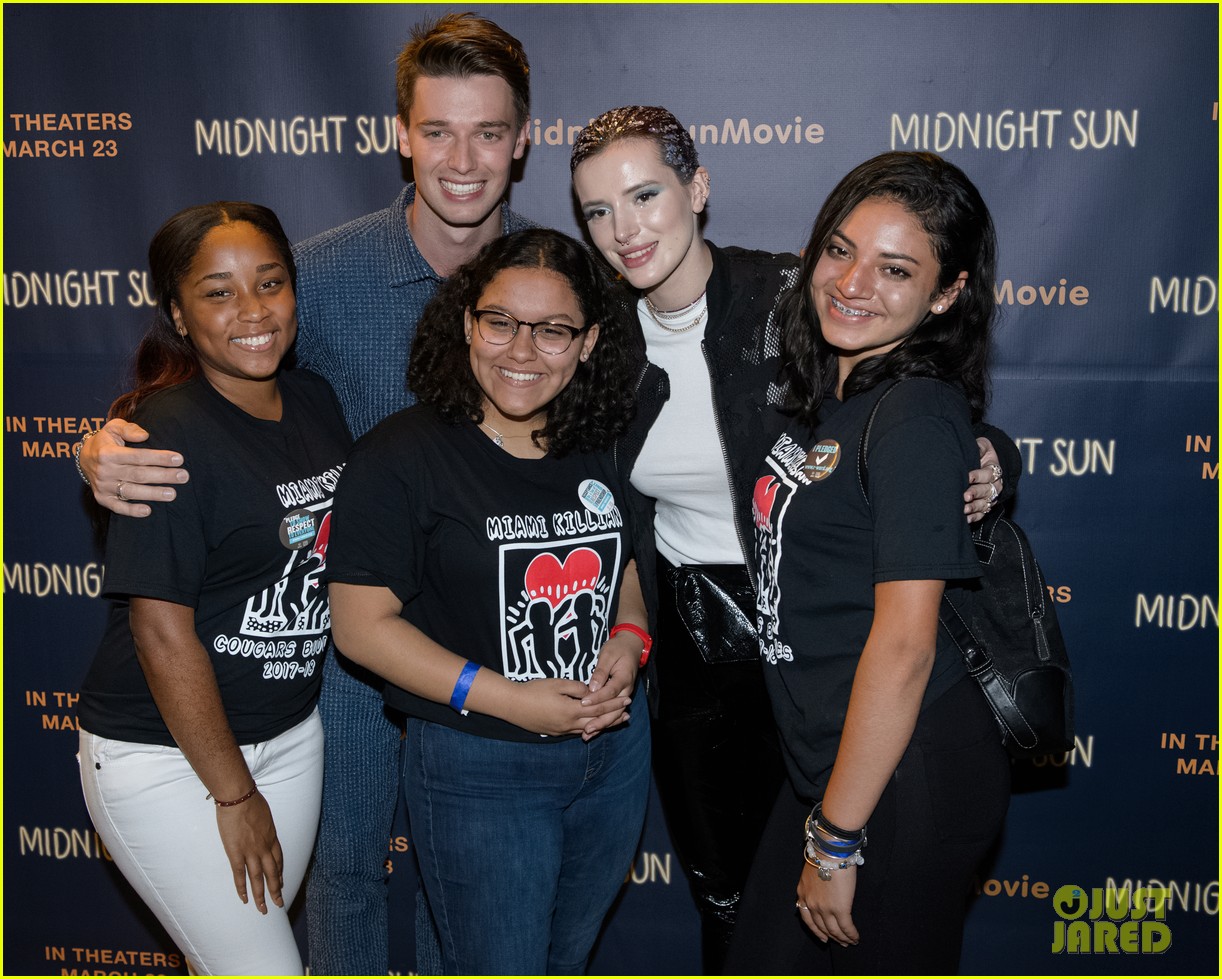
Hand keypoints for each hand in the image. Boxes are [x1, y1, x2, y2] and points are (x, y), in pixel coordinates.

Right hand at [83, 418, 188, 516]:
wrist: (82, 458)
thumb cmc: (106, 441)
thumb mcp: (113, 428)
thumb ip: (129, 429)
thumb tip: (145, 435)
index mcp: (108, 453)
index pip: (138, 456)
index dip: (159, 458)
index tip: (179, 459)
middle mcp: (105, 471)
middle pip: (138, 474)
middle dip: (163, 476)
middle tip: (183, 476)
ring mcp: (103, 486)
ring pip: (131, 491)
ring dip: (153, 494)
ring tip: (172, 494)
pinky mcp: (102, 498)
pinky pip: (117, 507)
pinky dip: (131, 510)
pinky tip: (148, 511)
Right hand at [214, 790, 283, 913]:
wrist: (239, 797)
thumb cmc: (250, 800)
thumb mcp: (264, 813)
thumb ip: (263, 824)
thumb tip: (260, 826)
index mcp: (271, 836)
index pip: (278, 859)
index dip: (280, 872)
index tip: (281, 881)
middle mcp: (264, 847)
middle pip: (273, 872)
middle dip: (276, 890)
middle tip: (278, 904)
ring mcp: (251, 851)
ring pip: (258, 878)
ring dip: (261, 895)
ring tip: (263, 909)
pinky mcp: (236, 853)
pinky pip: (240, 875)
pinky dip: (242, 888)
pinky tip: (244, 899)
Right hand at [506, 678, 630, 736]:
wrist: (512, 705)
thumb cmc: (533, 691)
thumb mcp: (557, 684)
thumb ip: (577, 687)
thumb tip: (591, 691)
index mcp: (571, 711)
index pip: (599, 708)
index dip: (614, 704)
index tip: (627, 699)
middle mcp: (569, 724)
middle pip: (597, 722)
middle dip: (613, 717)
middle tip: (628, 713)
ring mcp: (562, 731)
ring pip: (588, 729)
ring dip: (603, 725)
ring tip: (616, 721)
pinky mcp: (555, 732)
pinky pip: (577, 732)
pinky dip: (589, 728)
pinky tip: (593, 725)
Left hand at [581, 632, 639, 738]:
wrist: (631, 647)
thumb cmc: (618, 649)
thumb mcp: (608, 655)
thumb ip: (601, 671)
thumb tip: (592, 686)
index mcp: (624, 678)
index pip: (610, 692)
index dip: (596, 699)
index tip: (583, 703)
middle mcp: (626, 690)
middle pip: (614, 710)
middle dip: (600, 721)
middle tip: (586, 729)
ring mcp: (624, 695)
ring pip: (614, 714)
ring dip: (602, 725)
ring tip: (587, 734)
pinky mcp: (619, 698)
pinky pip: (613, 713)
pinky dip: (604, 722)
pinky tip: (593, 730)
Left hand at [796, 860, 858, 946]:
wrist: (830, 850)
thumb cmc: (824, 854)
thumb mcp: (812, 871)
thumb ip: (815, 884)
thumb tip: (825, 891)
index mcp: (803, 893)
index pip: (807, 918)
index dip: (816, 930)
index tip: (822, 937)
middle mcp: (811, 903)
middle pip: (821, 927)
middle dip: (831, 937)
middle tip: (840, 942)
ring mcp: (824, 908)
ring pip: (834, 930)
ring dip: (843, 939)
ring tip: (850, 942)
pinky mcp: (840, 909)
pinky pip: (846, 928)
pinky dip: (851, 935)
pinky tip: (856, 938)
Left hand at [964, 436, 1002, 523]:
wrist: (982, 464)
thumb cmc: (980, 453)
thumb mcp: (982, 446)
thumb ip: (979, 446)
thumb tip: (976, 447)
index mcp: (994, 470)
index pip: (988, 474)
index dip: (978, 476)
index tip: (967, 477)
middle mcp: (995, 485)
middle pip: (987, 490)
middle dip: (976, 493)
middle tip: (965, 496)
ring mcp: (990, 497)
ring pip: (985, 503)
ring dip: (974, 507)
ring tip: (964, 509)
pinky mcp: (985, 506)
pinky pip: (982, 514)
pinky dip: (974, 517)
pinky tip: (965, 518)